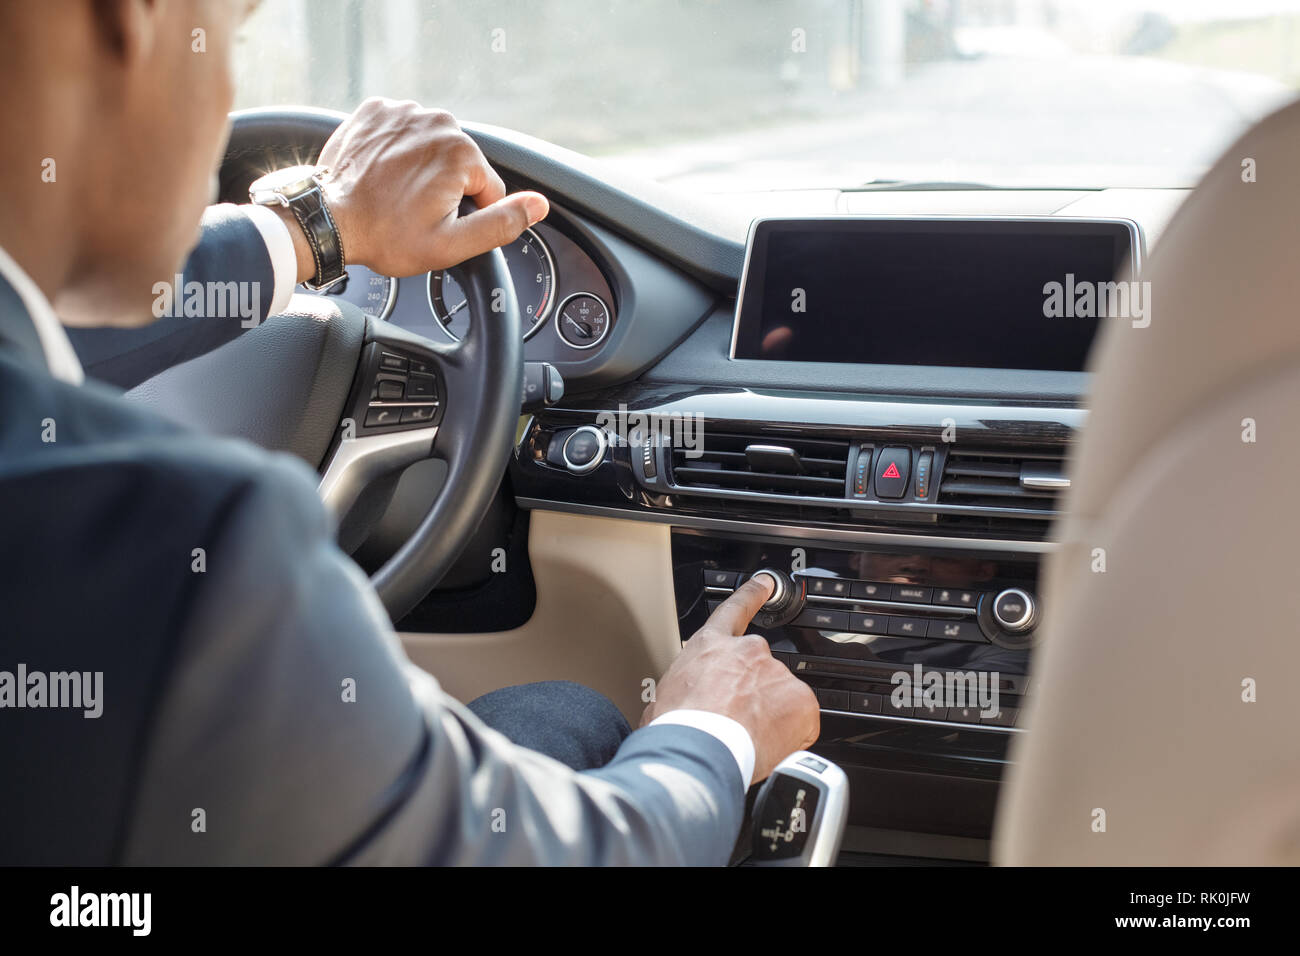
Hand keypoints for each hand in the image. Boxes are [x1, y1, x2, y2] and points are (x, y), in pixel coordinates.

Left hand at [277, 97, 549, 281]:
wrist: (328, 219)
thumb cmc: (387, 236)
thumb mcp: (452, 244)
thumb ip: (502, 223)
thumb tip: (539, 205)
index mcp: (462, 153)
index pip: (488, 189)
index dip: (467, 214)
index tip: (436, 223)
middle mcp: (438, 121)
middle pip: (461, 164)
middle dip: (445, 189)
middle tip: (413, 212)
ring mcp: (404, 111)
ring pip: (433, 147)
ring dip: (422, 169)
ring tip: (396, 193)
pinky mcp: (377, 110)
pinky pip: (404, 132)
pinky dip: (398, 152)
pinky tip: (383, 174)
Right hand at [640, 573, 819, 785]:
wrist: (700, 749)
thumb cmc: (676, 727)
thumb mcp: (664, 697)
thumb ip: (686, 689)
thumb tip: (682, 706)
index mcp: (711, 647)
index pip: (735, 610)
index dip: (752, 594)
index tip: (766, 583)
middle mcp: (749, 652)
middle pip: (760, 670)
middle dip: (753, 695)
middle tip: (737, 723)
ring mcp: (777, 674)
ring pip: (781, 698)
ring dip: (770, 716)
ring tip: (747, 740)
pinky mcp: (801, 701)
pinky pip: (801, 721)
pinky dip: (790, 735)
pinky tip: (767, 745)